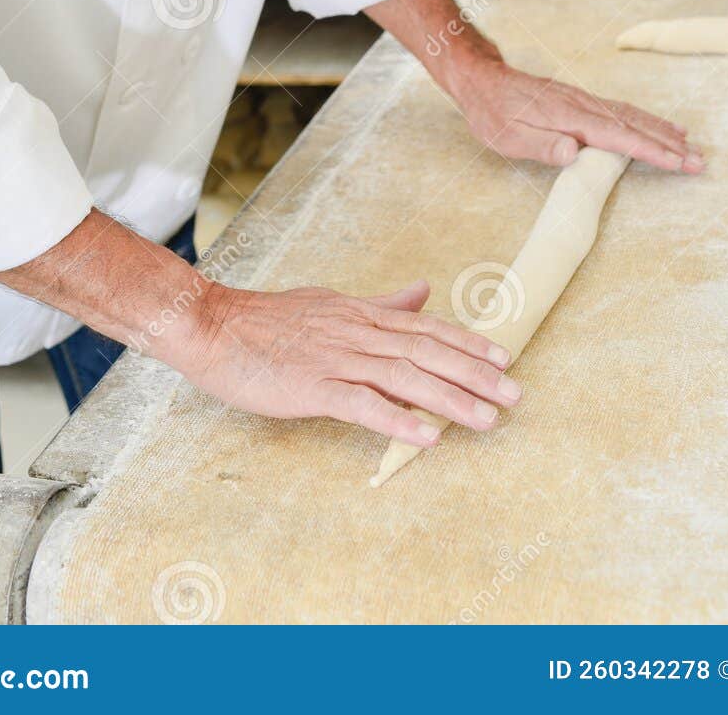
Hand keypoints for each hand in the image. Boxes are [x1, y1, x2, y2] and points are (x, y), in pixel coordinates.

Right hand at [179, 277, 521, 444]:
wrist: (212, 326)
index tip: (504, 359)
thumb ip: (380, 303)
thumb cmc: (267, 320)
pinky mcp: (311, 387)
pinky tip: (427, 437)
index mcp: (361, 315)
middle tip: (515, 395)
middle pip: (426, 352)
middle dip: (475, 375)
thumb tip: (422, 291)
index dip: (467, 344)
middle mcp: (356, 333)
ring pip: (404, 378)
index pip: (426, 328)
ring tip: (487, 420)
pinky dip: (398, 420)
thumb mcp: (331, 303)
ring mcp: (335, 359)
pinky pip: (362, 404)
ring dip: (450, 400)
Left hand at [456, 54, 703, 173]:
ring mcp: (584, 100)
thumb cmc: (493, 113)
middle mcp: (583, 105)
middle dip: (668, 144)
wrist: (483, 80)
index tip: (679, 162)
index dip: (651, 151)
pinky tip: (658, 125)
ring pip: (631, 115)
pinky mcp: (582, 101)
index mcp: (569, 117)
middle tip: (700, 162)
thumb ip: (543, 145)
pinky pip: (622, 110)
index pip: (618, 137)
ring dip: (662, 131)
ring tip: (690, 145)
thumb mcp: (508, 137)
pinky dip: (645, 119)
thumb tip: (574, 152)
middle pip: (634, 125)